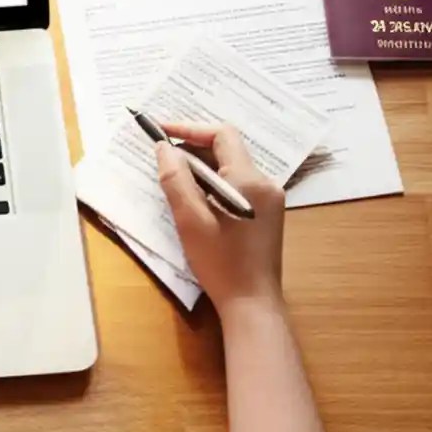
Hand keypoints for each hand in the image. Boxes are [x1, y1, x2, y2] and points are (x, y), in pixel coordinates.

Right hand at [155, 123, 285, 316]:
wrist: (252, 303)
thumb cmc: (220, 263)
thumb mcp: (190, 220)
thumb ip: (176, 179)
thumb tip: (163, 148)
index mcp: (249, 181)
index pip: (222, 135)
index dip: (190, 129)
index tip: (162, 131)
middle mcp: (265, 183)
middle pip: (227, 150)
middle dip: (193, 148)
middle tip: (162, 155)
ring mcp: (270, 199)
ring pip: (231, 168)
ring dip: (202, 167)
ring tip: (174, 176)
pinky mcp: (266, 214)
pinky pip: (237, 185)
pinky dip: (213, 183)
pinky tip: (195, 197)